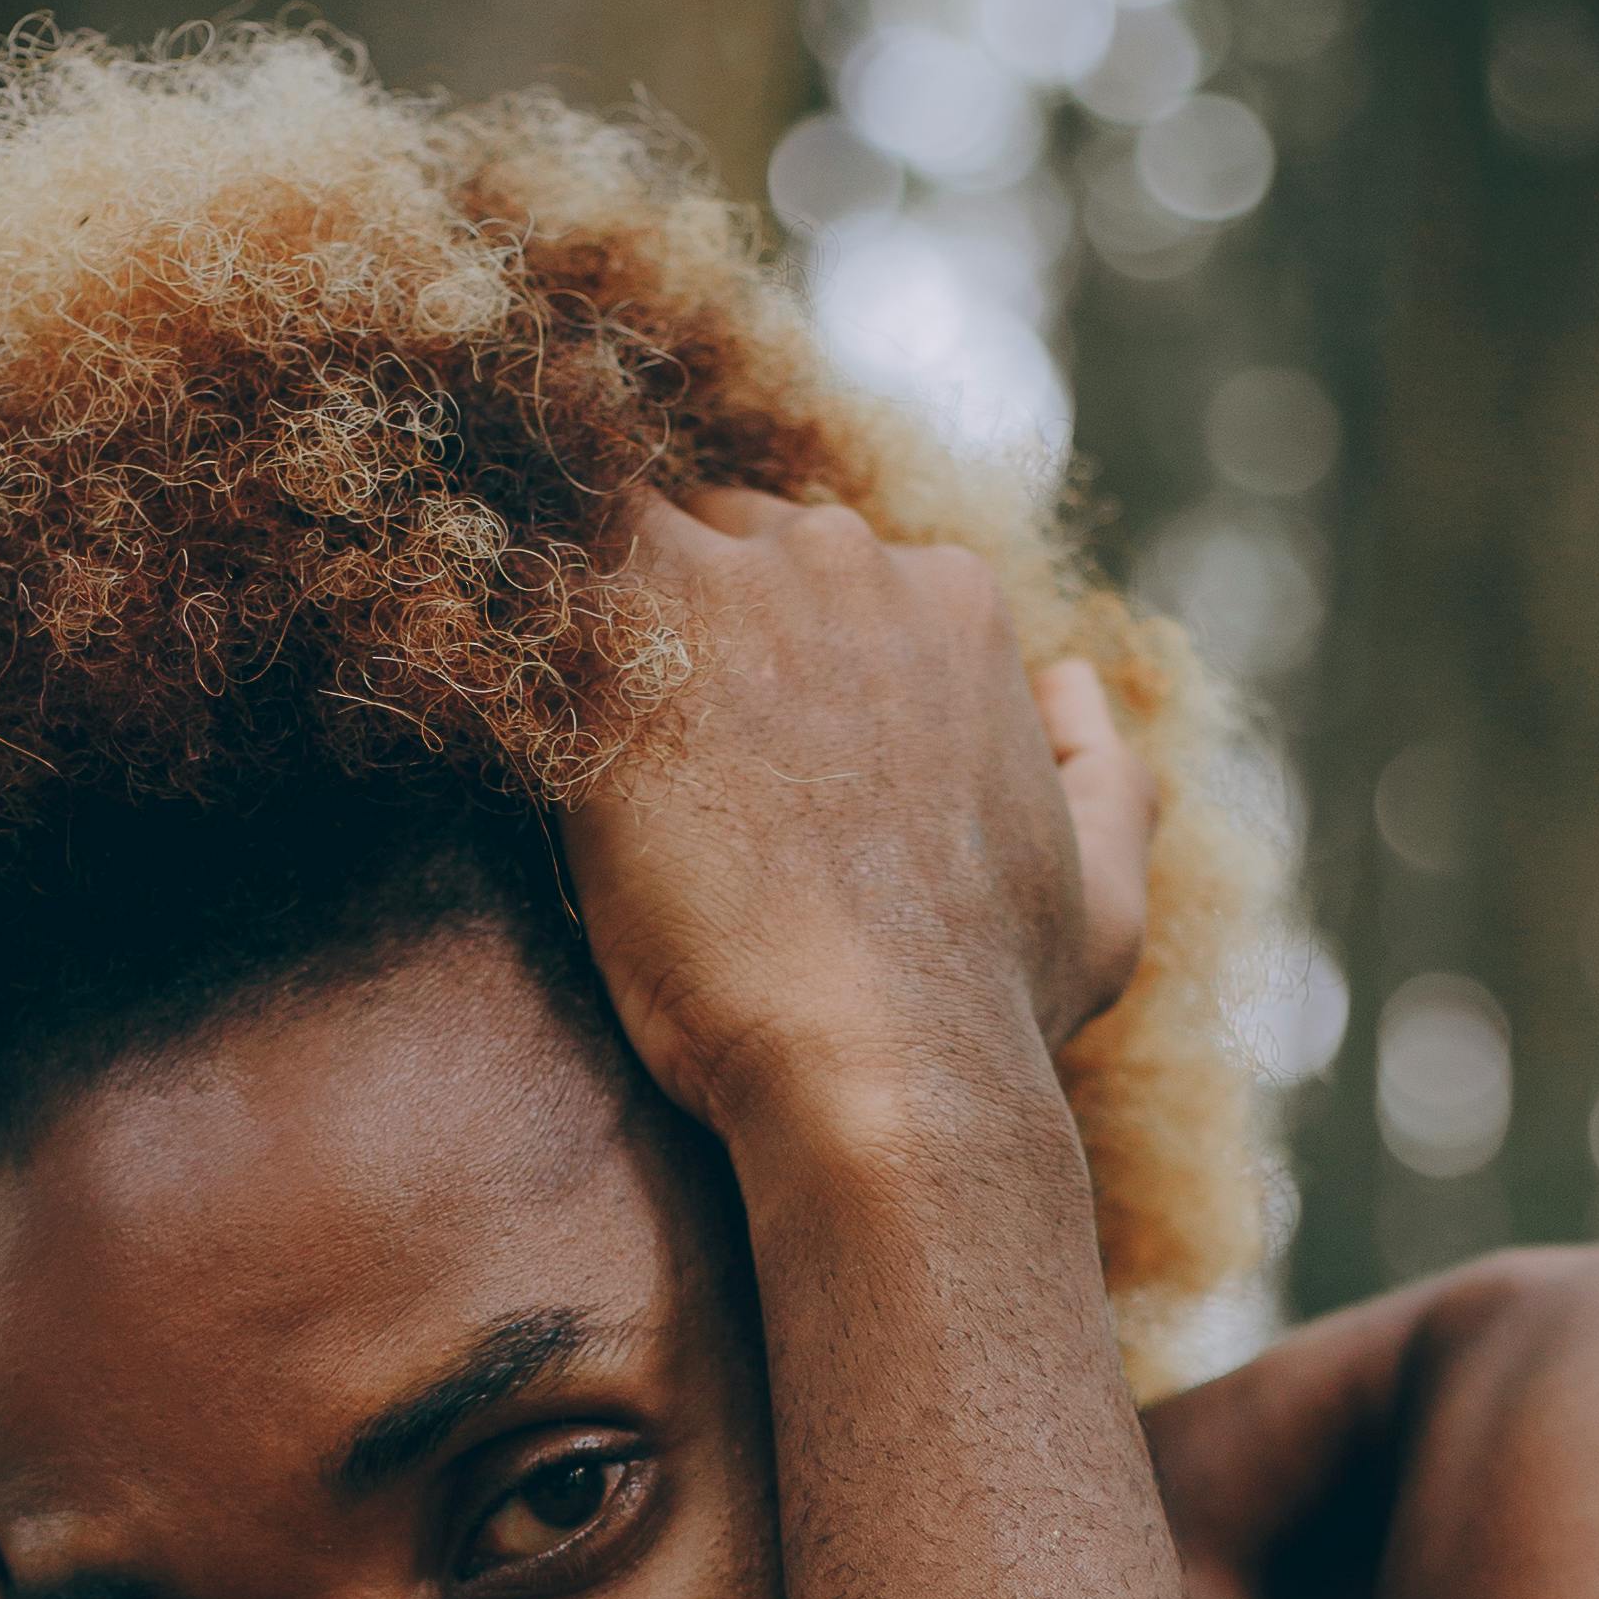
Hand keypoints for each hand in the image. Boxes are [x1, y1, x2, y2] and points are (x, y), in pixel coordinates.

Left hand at [564, 493, 1153, 1144]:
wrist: (882, 1064)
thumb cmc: (994, 1008)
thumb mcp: (1111, 902)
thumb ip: (1107, 777)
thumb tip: (1070, 683)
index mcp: (956, 603)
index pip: (830, 571)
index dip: (771, 650)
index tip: (730, 733)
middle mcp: (849, 564)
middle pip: (731, 536)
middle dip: (687, 617)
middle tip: (643, 739)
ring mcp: (735, 584)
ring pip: (628, 533)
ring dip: (596, 610)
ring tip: (559, 718)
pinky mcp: (620, 632)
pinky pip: (534, 559)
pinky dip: (511, 607)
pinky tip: (488, 690)